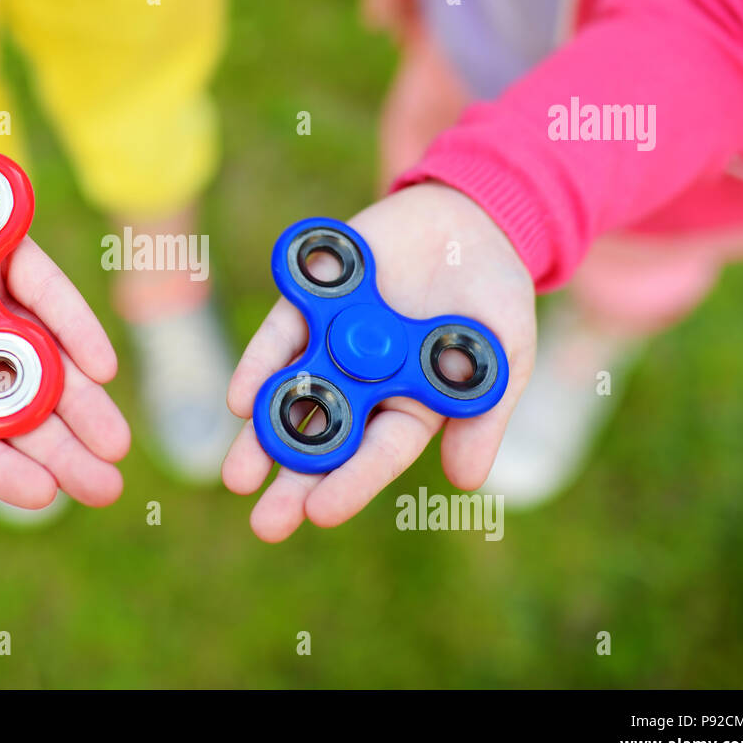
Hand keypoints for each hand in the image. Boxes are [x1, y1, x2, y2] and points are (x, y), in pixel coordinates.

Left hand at [223, 183, 535, 541]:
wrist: (471, 219)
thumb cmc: (492, 298)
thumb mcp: (504, 356)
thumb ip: (482, 415)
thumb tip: (468, 482)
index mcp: (407, 407)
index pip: (375, 455)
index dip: (349, 485)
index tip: (320, 514)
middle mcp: (361, 383)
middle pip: (322, 439)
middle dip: (291, 482)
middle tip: (265, 523)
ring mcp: (333, 342)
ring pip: (290, 396)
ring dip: (262, 436)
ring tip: (238, 477)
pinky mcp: (313, 299)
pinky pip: (281, 335)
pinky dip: (260, 366)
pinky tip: (242, 401)